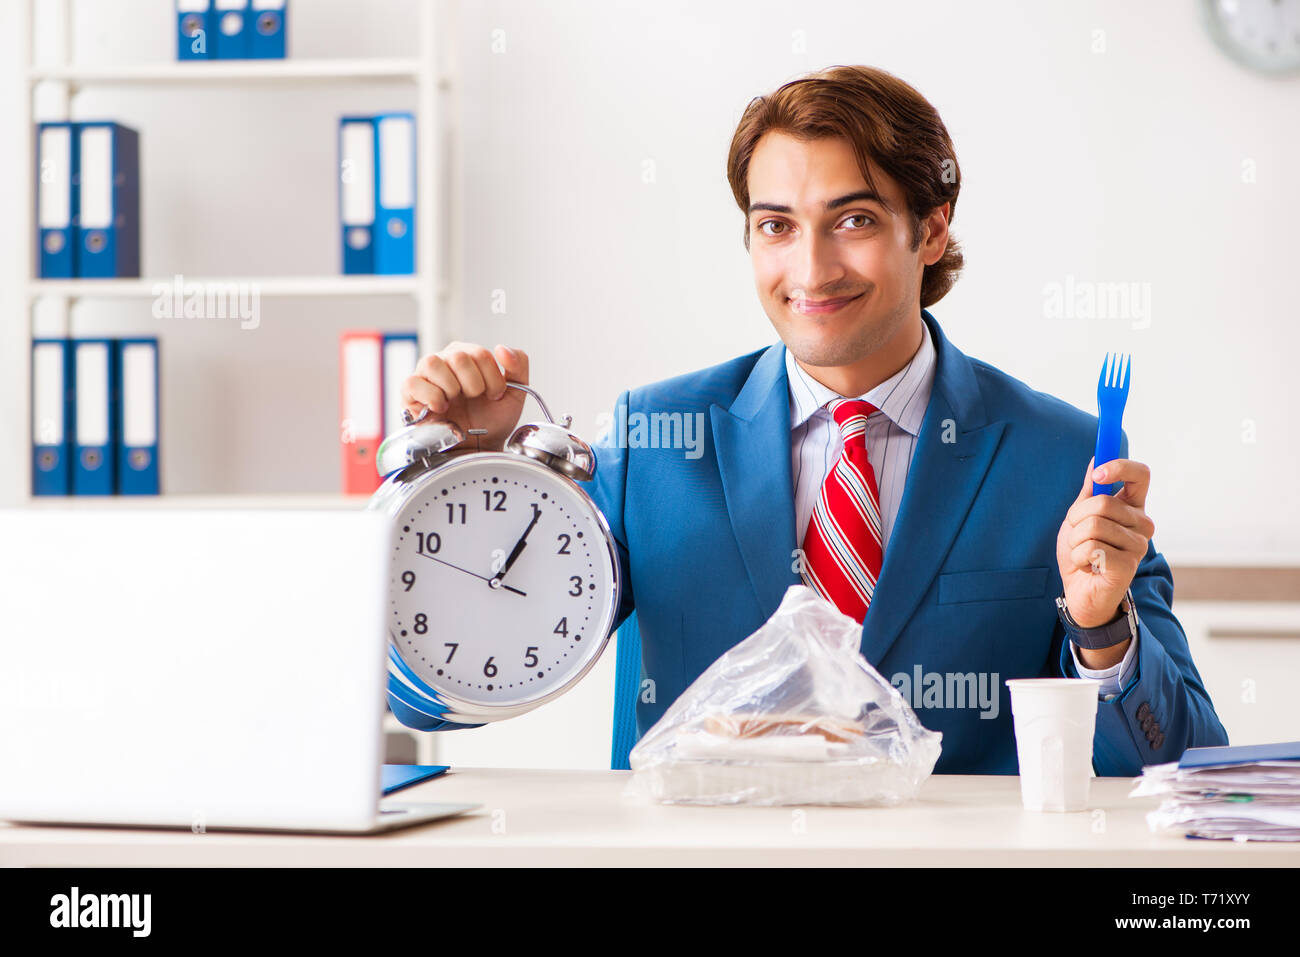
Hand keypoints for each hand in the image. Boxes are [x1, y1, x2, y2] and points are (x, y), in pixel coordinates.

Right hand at [401, 342, 528, 452]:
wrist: (478, 447)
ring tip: (455, 402)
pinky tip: (441, 407)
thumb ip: (519, 365)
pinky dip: (431, 397)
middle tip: (473, 400)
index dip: (492, 379)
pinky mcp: (410, 392)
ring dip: (451, 389)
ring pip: (432, 363)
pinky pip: (413, 383)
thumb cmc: (492, 419)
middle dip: (474, 386)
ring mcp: (425, 375)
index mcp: (468, 355)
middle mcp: (445, 359)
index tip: (493, 395)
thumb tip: (502, 348)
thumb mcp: (515, 392)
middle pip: (458, 357)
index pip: (480, 354)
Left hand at [1056, 456, 1155, 630]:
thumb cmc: (1082, 553)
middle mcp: (1142, 524)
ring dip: (1075, 540)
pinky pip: (1091, 547)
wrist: (1080, 592)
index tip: (1098, 474)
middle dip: (1076, 519)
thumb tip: (1096, 460)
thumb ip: (1090, 492)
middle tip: (1078, 536)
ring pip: (1093, 526)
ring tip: (1083, 554)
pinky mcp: (1128, 565)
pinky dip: (1078, 556)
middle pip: (1103, 503)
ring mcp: (1139, 545)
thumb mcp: (1079, 517)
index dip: (1119, 467)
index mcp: (1132, 507)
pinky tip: (1088, 567)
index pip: (1141, 475)